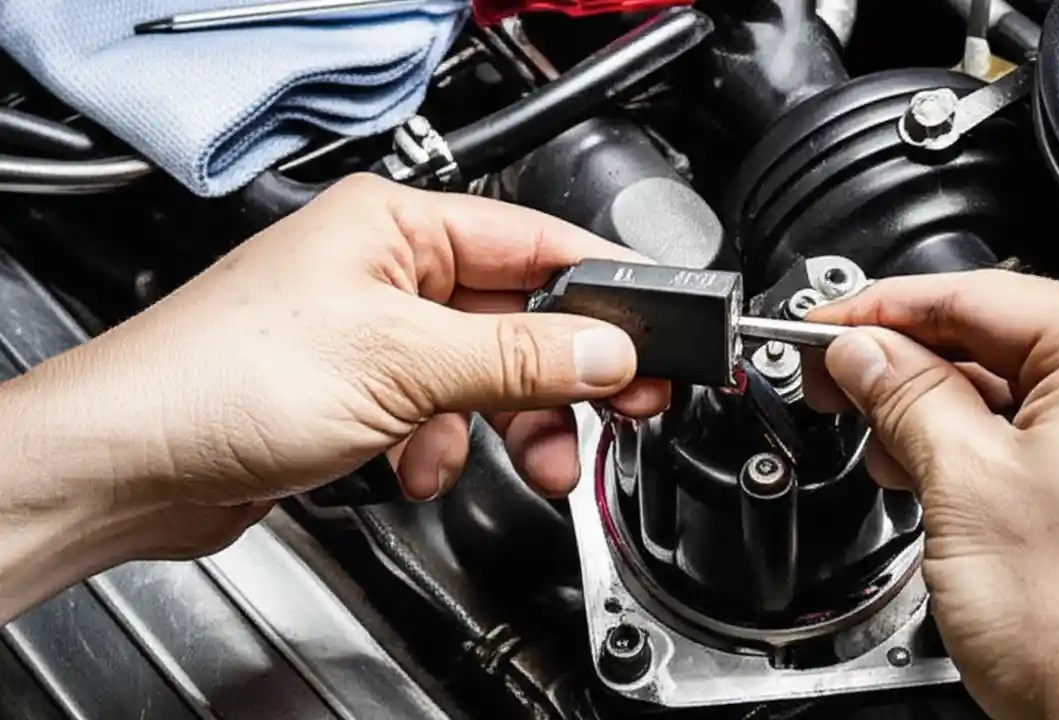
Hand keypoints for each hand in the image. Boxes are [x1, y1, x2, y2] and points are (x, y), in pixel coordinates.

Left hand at [0, 174, 666, 617]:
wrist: (131, 466)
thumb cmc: (219, 380)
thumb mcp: (400, 363)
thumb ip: (516, 357)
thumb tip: (605, 348)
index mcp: (396, 226)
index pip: (536, 240)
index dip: (605, 287)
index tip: (659, 326)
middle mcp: (388, 272)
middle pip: (518, 317)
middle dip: (564, 374)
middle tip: (623, 407)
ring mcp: (374, 335)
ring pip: (485, 375)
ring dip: (507, 423)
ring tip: (534, 460)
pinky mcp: (360, 393)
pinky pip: (440, 416)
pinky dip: (442, 449)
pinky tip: (416, 465)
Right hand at [805, 270, 1058, 718]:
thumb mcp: (964, 484)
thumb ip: (905, 395)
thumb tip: (863, 351)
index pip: (981, 294)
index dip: (884, 309)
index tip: (826, 328)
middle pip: (1004, 344)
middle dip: (909, 368)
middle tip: (838, 387)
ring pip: (1025, 400)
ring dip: (942, 417)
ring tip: (884, 450)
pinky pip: (1054, 448)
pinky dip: (986, 456)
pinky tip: (938, 482)